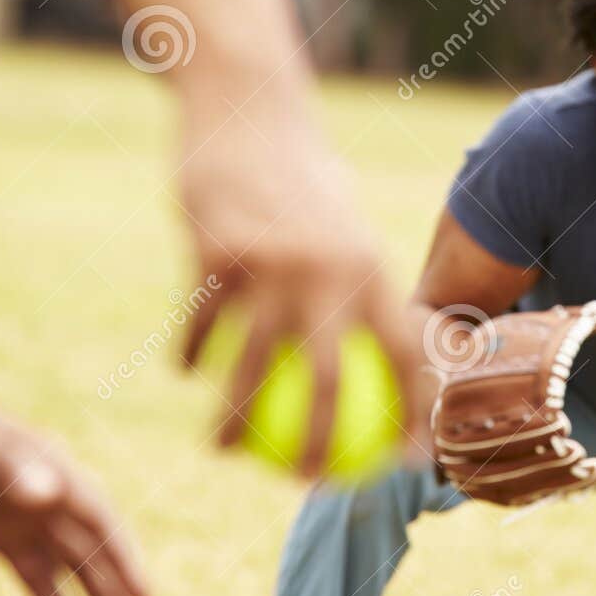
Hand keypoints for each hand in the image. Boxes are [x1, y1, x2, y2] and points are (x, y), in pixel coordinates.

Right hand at [177, 94, 423, 475]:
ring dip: (233, 422)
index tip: (402, 461)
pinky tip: (183, 374)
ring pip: (247, 368)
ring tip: (223, 452)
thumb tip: (386, 352)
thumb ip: (360, 285)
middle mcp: (327, 272)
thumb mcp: (345, 226)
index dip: (411, 412)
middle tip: (306, 484)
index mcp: (371, 269)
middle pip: (326, 383)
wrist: (248, 111)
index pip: (404, 355)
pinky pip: (200, 326)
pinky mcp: (214, 254)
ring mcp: (269, 264)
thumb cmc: (303, 178)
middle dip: (319, 446)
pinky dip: (189, 355)